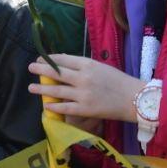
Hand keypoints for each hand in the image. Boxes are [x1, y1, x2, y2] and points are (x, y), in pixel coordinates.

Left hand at [28, 54, 144, 122]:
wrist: (135, 99)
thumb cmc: (120, 82)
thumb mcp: (102, 67)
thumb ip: (84, 67)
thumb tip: (66, 66)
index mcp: (88, 64)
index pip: (63, 59)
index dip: (50, 58)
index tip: (41, 58)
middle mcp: (83, 78)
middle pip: (57, 72)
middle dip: (41, 69)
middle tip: (30, 67)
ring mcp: (83, 94)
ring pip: (57, 90)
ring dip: (42, 88)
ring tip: (31, 87)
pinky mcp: (85, 109)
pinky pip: (65, 107)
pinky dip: (54, 106)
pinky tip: (46, 106)